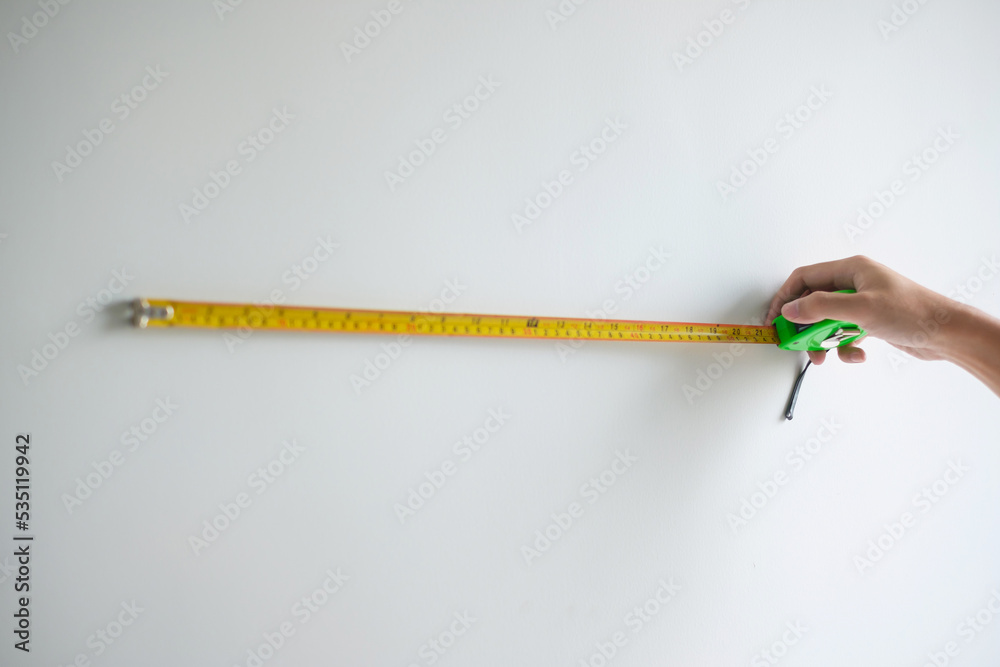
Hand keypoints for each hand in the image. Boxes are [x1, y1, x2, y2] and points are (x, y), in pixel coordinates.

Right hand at [764, 255, 956, 365]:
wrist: (946, 334)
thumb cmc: (913, 312)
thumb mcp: (860, 309)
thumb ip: (820, 307)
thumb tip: (790, 310)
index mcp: (851, 269)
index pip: (805, 278)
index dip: (785, 298)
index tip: (775, 319)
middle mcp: (855, 283)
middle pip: (813, 302)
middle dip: (804, 325)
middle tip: (797, 342)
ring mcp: (862, 303)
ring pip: (827, 321)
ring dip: (823, 340)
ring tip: (825, 354)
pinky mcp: (870, 322)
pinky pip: (844, 334)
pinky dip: (844, 347)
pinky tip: (855, 354)